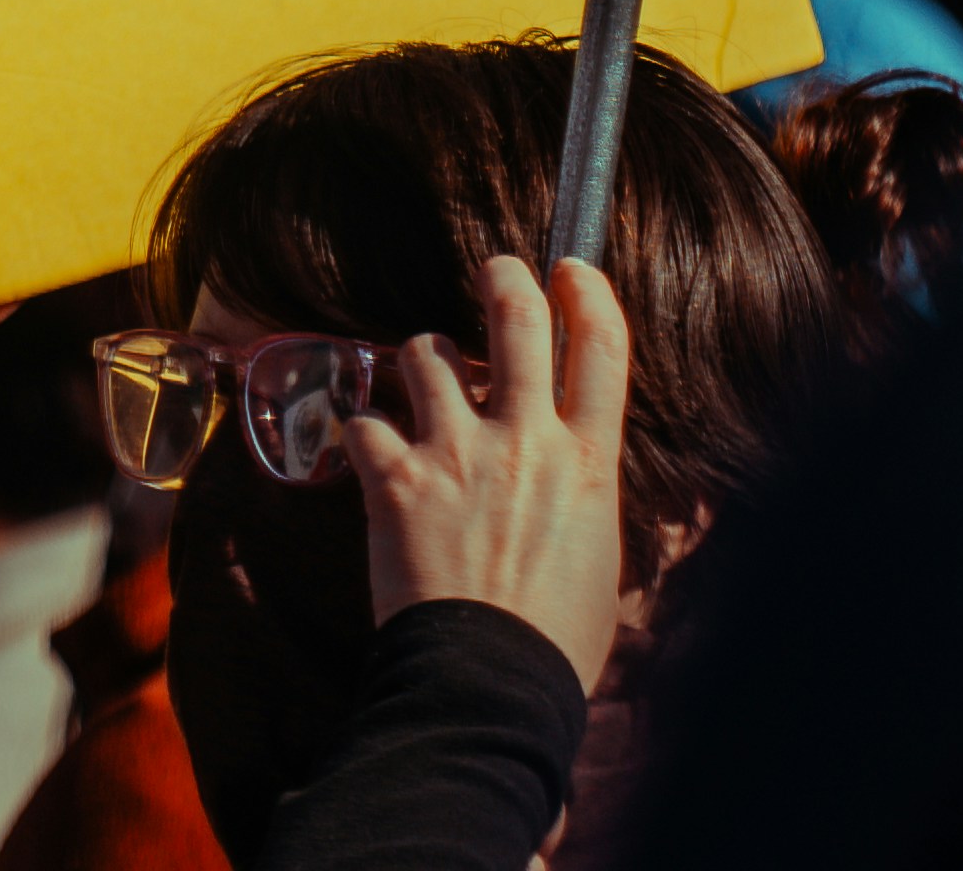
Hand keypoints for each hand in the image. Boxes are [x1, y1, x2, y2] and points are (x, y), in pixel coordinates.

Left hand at [349, 245, 632, 683]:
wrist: (487, 690)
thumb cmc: (553, 647)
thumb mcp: (600, 567)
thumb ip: (583, 504)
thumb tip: (575, 481)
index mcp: (584, 464)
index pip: (601, 348)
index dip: (589, 295)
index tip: (572, 272)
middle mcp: (522, 440)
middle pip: (516, 316)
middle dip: (503, 277)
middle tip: (494, 271)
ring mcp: (455, 453)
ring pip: (427, 352)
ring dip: (421, 359)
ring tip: (420, 383)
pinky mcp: (395, 481)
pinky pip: (364, 423)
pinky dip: (361, 432)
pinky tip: (364, 451)